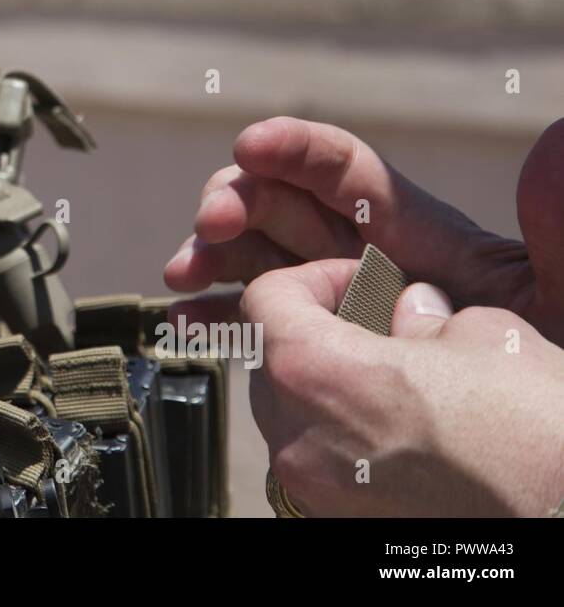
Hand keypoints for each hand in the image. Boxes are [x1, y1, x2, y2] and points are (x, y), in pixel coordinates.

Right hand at [164, 116, 563, 344]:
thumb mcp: (559, 296)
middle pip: (282, 206)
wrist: (536, 467)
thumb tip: (551, 145)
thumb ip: (557, 228)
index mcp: (414, 231)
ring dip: (212, 256)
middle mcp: (363, 256)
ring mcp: (333, 302)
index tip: (252, 143)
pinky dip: (216, 315)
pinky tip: (186, 321)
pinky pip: (255, 322)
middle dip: (237, 200)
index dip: (295, 148)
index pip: (344, 171)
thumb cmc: (557, 375)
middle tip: (210, 223)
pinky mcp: (315, 347)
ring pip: (256, 259)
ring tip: (182, 273)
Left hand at [245, 260, 563, 516]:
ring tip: (405, 381)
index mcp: (312, 372)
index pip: (263, 300)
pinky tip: (409, 428)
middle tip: (384, 325)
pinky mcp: (337, 519)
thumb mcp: (486, 337)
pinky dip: (349, 433)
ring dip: (335, 385)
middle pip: (273, 358)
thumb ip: (424, 314)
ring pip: (295, 411)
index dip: (311, 278)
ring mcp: (312, 486)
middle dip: (322, 332)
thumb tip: (409, 309)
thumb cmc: (532, 436)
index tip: (359, 280)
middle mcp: (293, 435)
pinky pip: (322, 458)